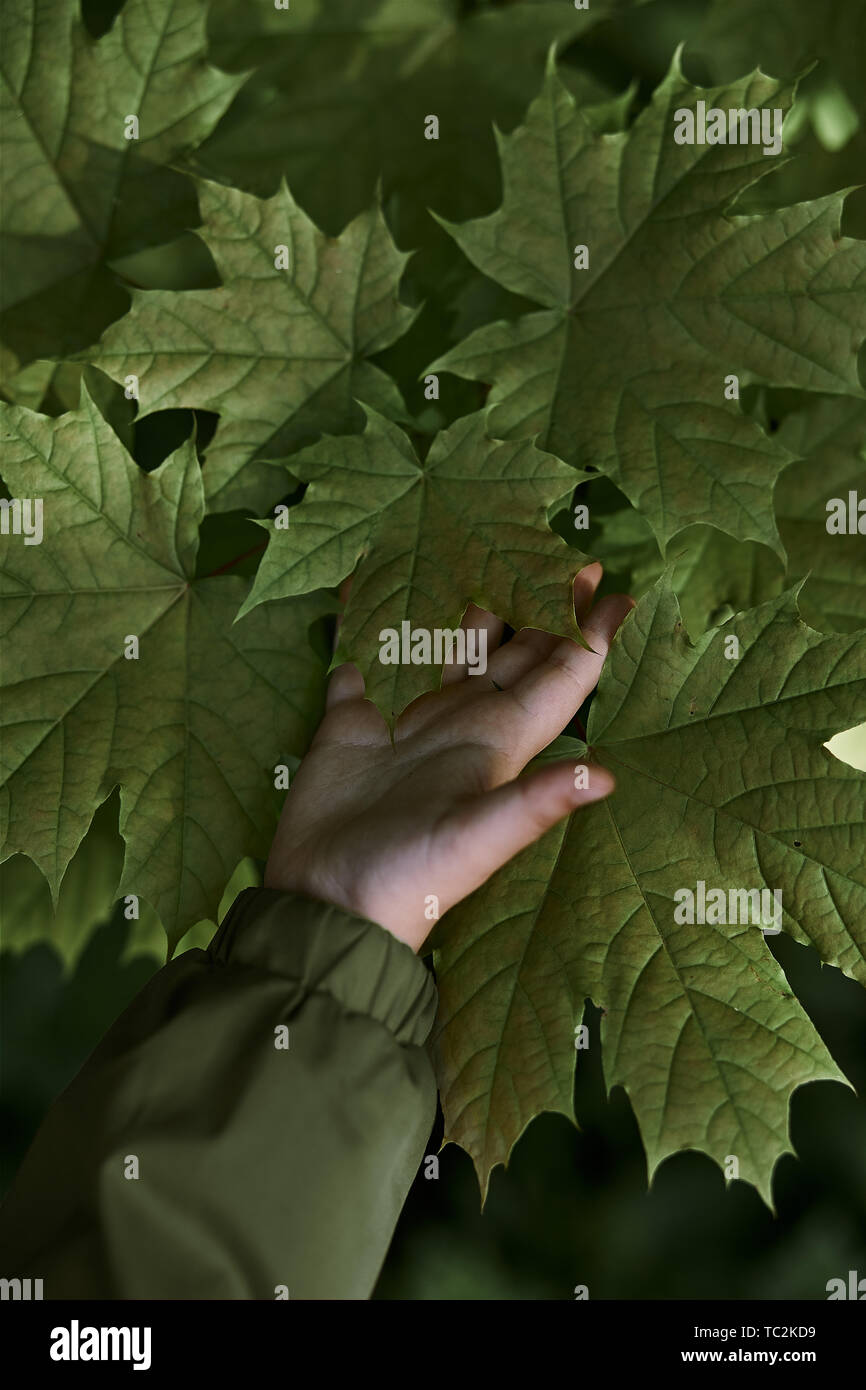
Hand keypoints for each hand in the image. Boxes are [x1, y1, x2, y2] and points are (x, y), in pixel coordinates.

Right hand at [265, 563, 633, 950]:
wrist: (325, 907)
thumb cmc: (407, 879)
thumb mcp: (475, 842)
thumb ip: (533, 805)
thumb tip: (611, 777)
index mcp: (498, 742)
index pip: (560, 679)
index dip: (591, 636)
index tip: (617, 589)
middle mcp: (459, 723)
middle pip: (511, 653)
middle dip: (539, 605)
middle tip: (561, 548)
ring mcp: (404, 720)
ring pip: (444, 648)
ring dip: (463, 607)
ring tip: (478, 549)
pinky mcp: (350, 722)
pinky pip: (362, 660)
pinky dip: (364, 623)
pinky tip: (366, 586)